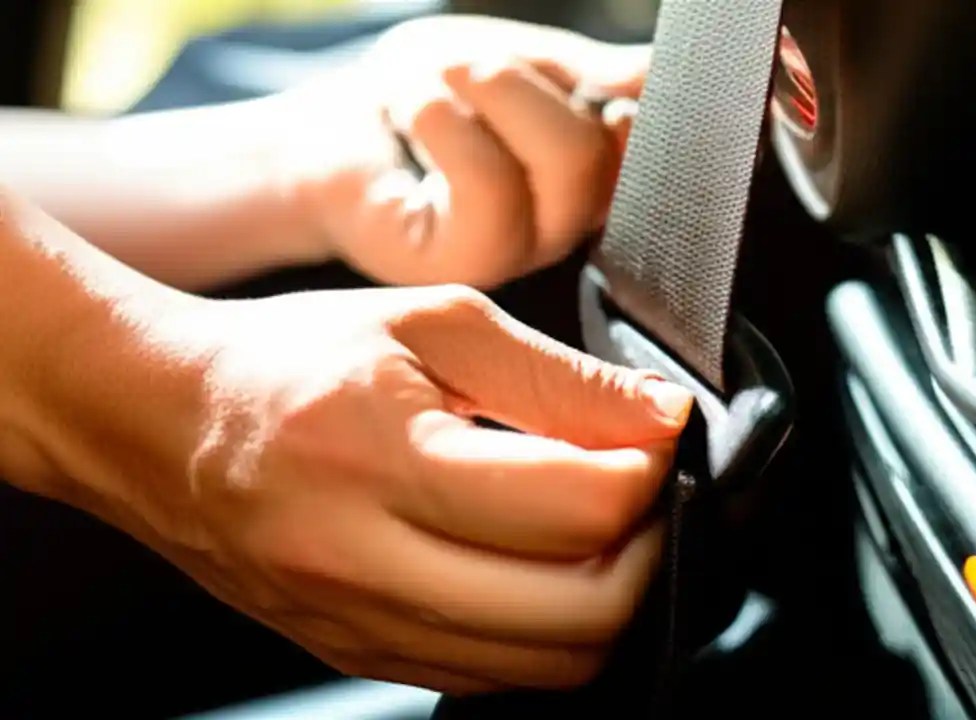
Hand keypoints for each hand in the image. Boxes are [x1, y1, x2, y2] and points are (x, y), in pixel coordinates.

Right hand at [37, 284, 691, 694]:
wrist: (163, 427)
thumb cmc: (288, 362)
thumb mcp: (429, 326)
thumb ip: (558, 378)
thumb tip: (660, 419)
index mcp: (383, 460)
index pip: (577, 509)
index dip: (647, 475)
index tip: (653, 440)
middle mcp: (366, 563)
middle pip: (579, 612)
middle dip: (644, 552)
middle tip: (637, 493)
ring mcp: (361, 627)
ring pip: (547, 665)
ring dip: (603, 600)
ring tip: (587, 529)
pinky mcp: (362, 656)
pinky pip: (494, 679)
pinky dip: (544, 632)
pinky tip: (533, 566)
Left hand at [279, 15, 648, 288]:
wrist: (326, 136)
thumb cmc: (423, 97)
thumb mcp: (520, 63)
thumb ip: (593, 73)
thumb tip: (658, 74)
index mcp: (592, 171)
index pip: (654, 143)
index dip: (639, 98)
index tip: (598, 70)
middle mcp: (570, 219)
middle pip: (614, 149)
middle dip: (533, 82)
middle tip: (469, 67)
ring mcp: (526, 249)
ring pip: (570, 163)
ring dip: (494, 89)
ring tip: (435, 83)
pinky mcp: (470, 264)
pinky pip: (493, 188)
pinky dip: (450, 122)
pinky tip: (417, 110)